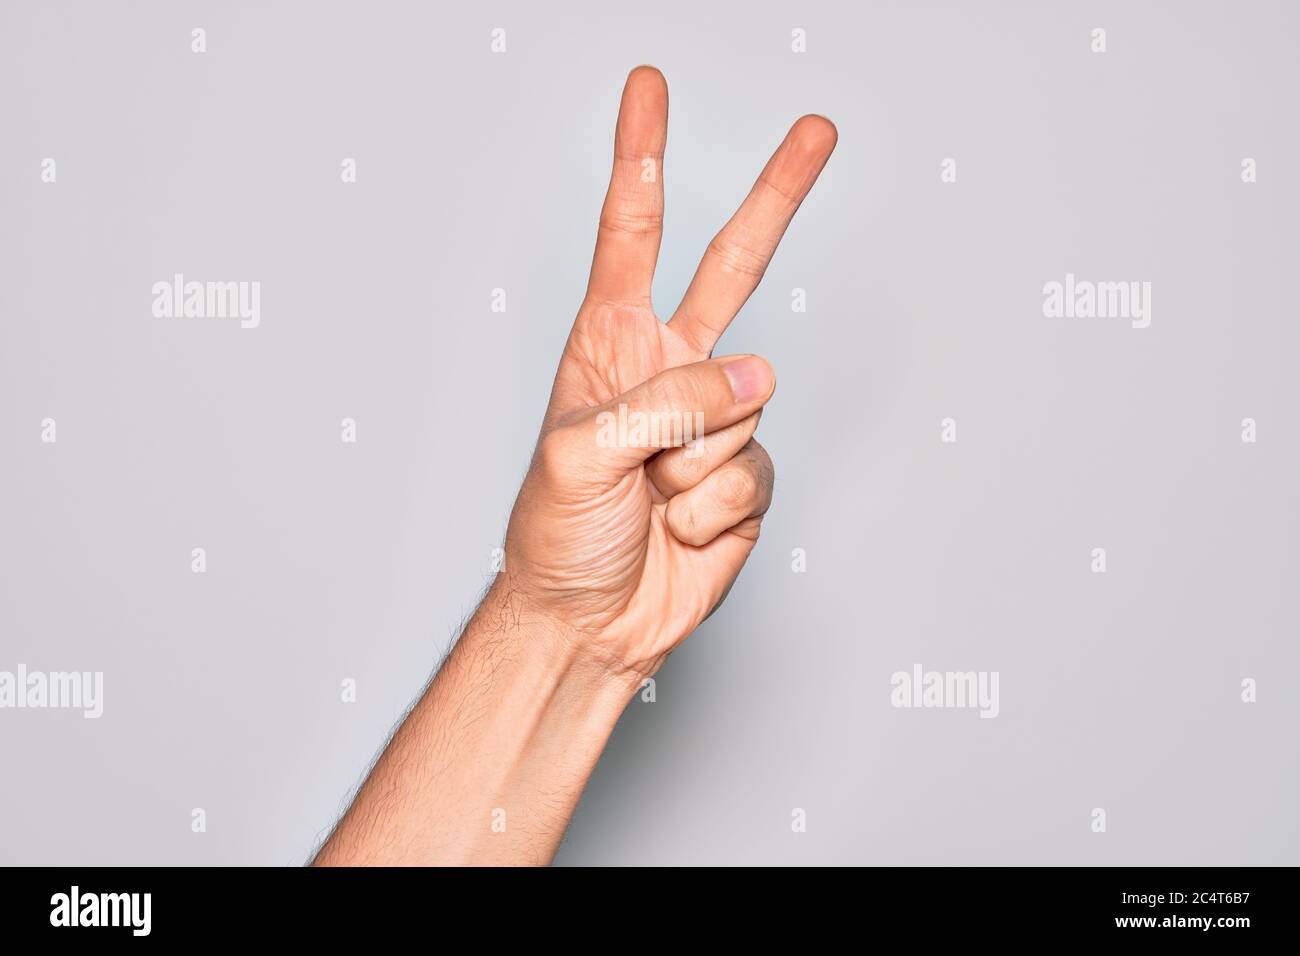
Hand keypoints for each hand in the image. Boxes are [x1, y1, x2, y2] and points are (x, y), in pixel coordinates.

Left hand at [501, 67, 836, 677]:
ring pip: (749, 405)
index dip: (641, 160)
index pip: (632, 236)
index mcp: (611, 346)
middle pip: (736, 267)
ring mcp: (713, 425)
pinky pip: (758, 472)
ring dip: (694, 463)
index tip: (648, 90)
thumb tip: (756, 375)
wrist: (587, 623)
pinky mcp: (745, 480)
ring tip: (650, 497)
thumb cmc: (558, 537)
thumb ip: (668, 403)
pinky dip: (717, 510)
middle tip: (817, 130)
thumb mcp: (581, 456)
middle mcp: (670, 371)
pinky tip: (679, 528)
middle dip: (778, 196)